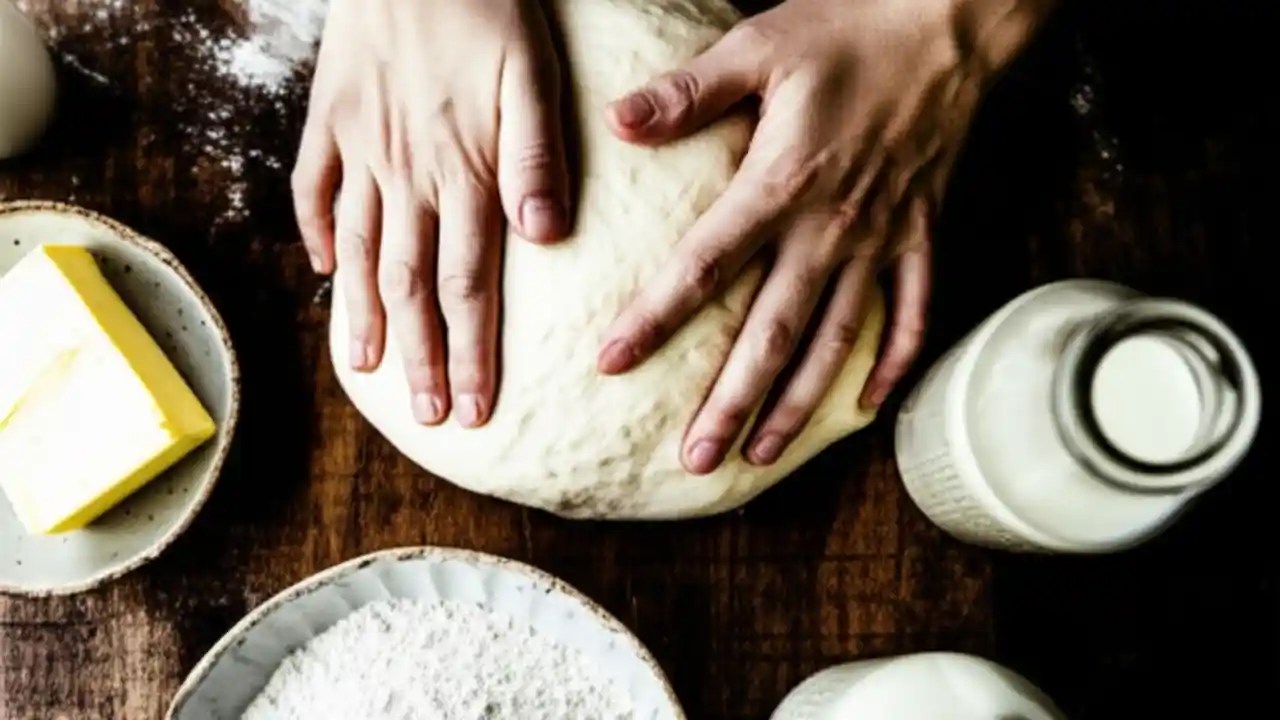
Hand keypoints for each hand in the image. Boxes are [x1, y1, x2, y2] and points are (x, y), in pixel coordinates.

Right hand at [293, 0, 570, 426]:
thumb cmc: (487, 8)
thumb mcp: (532, 75)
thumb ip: (538, 158)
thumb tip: (545, 238)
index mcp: (463, 171)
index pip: (468, 285)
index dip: (472, 353)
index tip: (475, 411)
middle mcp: (406, 174)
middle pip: (412, 285)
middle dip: (421, 358)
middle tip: (429, 415)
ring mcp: (359, 149)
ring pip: (361, 251)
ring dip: (365, 315)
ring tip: (366, 372)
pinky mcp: (329, 119)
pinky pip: (312, 189)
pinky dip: (319, 233)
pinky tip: (328, 273)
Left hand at [597, 0, 1056, 472]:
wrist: (947, 24)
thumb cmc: (847, 30)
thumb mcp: (757, 46)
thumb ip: (687, 93)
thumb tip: (616, 122)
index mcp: (782, 182)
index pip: (704, 265)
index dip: (654, 318)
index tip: (610, 364)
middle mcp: (832, 227)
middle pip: (774, 333)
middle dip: (732, 401)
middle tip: (695, 460)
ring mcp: (882, 240)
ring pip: (838, 342)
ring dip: (800, 405)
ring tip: (760, 455)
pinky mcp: (919, 237)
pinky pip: (913, 315)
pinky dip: (894, 365)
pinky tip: (868, 407)